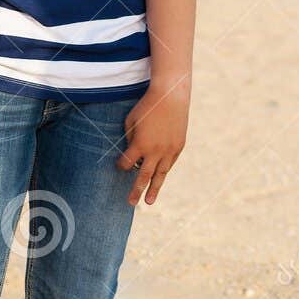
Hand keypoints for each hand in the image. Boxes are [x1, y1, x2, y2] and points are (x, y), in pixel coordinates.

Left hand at [119, 81, 189, 204]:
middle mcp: (155, 151)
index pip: (126, 163)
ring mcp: (169, 150)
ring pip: (160, 174)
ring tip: (150, 201)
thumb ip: (130, 139)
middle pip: (143, 176)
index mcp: (140, 145)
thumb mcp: (131, 121)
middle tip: (131, 203)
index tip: (119, 164)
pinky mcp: (179, 146)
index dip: (121, 165)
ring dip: (154, 188)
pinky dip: (164, 170)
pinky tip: (160, 177)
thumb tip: (132, 153)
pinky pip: (170, 163)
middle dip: (136, 191)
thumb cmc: (147, 106)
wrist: (171, 96)